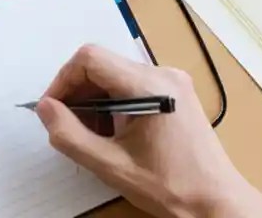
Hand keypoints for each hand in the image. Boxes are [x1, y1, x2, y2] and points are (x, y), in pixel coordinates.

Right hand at [36, 45, 261, 217]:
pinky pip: (133, 85)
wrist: (217, 203)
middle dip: (79, 93)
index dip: (63, 80)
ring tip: (93, 136)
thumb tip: (45, 108)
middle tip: (69, 127)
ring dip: (96, 100)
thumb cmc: (170, 187)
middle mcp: (163, 74)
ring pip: (116, 75)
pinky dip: (115, 103)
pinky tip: (114, 133)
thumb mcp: (110, 166)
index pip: (90, 59)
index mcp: (150, 85)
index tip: (52, 110)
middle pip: (103, 65)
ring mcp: (173, 82)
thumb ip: (69, 135)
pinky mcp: (177, 93)